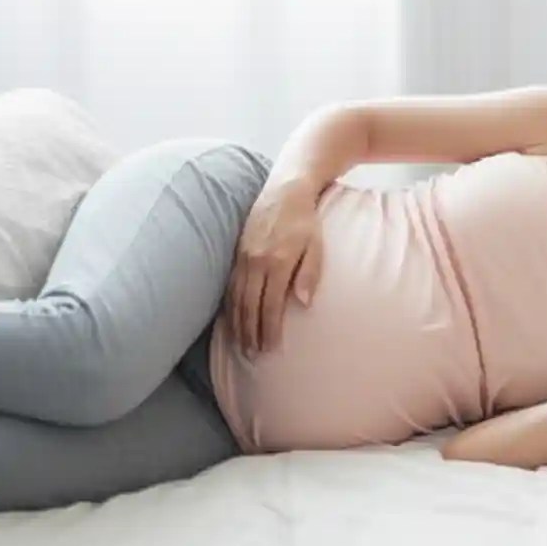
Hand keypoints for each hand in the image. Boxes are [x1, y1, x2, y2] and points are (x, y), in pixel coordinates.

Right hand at [225, 173, 323, 357]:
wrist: (286, 190)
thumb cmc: (306, 220)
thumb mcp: (316, 245)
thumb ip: (309, 274)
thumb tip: (304, 304)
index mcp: (277, 262)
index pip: (270, 305)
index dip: (269, 329)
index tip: (271, 348)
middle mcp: (255, 262)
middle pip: (249, 306)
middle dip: (250, 333)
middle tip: (252, 356)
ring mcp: (243, 257)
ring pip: (236, 298)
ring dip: (238, 324)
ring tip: (241, 345)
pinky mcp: (237, 252)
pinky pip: (230, 286)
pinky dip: (230, 306)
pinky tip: (232, 320)